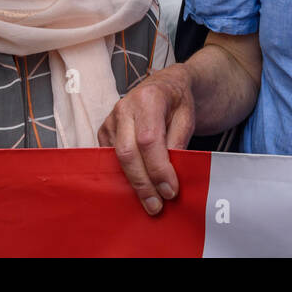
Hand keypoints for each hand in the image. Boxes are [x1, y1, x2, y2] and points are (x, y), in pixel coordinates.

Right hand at [98, 65, 195, 214]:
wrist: (165, 86)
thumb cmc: (178, 102)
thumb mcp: (187, 118)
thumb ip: (178, 143)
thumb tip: (168, 175)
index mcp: (148, 99)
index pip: (149, 140)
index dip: (158, 169)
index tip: (170, 190)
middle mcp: (124, 108)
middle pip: (128, 153)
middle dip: (142, 183)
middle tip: (156, 205)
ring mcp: (110, 120)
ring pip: (117, 159)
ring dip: (133, 183)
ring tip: (150, 202)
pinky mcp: (104, 132)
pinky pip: (110, 159)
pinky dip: (124, 176)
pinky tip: (138, 188)